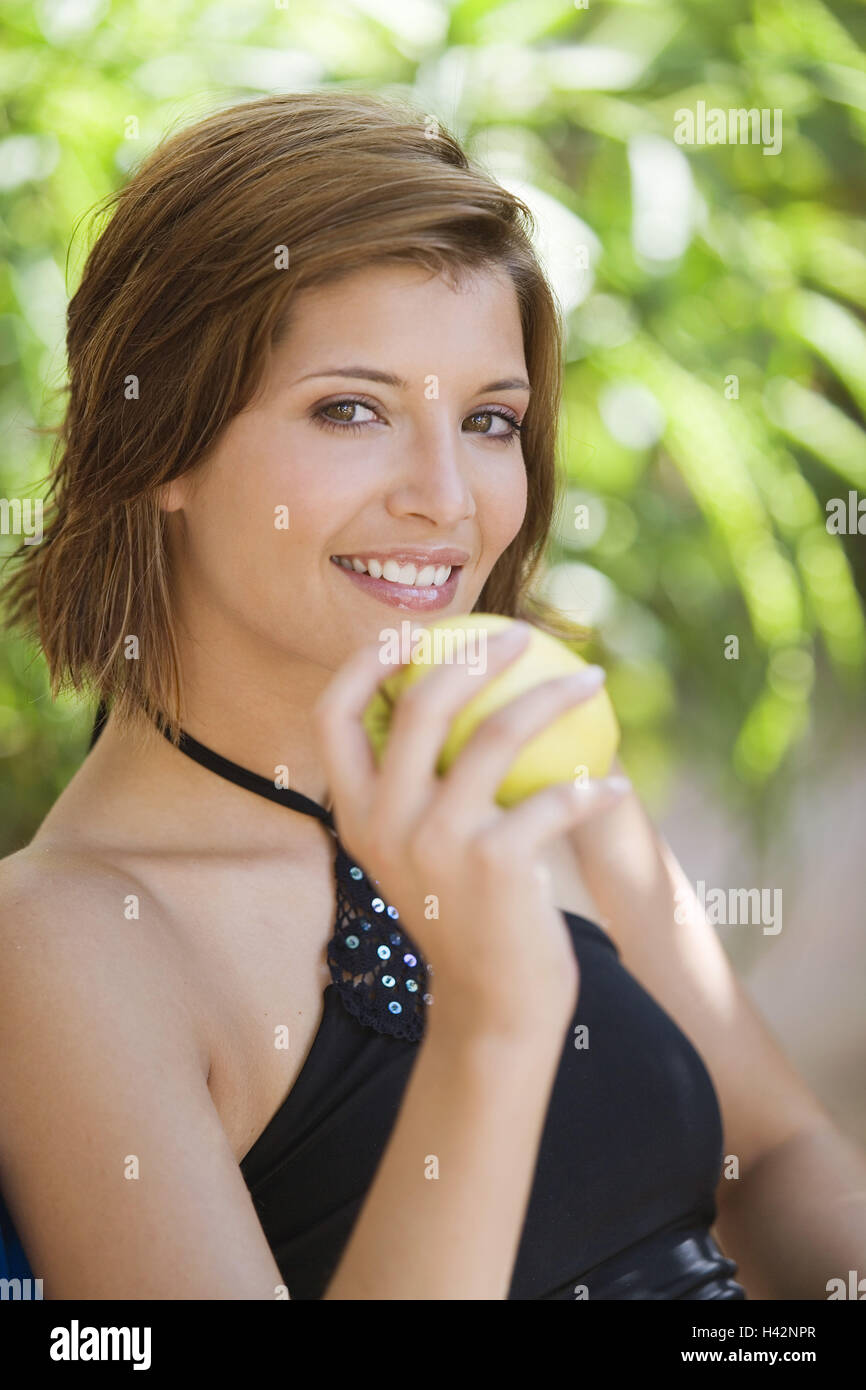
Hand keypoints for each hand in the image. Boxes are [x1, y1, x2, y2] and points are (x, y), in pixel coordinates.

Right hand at [313, 622, 630, 1040]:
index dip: (367, 661)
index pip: (334, 715)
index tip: (417, 631)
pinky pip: (552, 800)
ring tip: (592, 681)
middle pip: (421, 705)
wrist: (493, 1006)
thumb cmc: (465, 912)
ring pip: (495, 735)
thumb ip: (417, 785)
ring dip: (554, 697)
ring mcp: (435, 844)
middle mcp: (384, 824)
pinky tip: (614, 786)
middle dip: (476, 654)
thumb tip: (452, 688)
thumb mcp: (419, 849)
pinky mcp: (494, 865)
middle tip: (524, 638)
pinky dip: (591, 789)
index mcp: (353, 814)